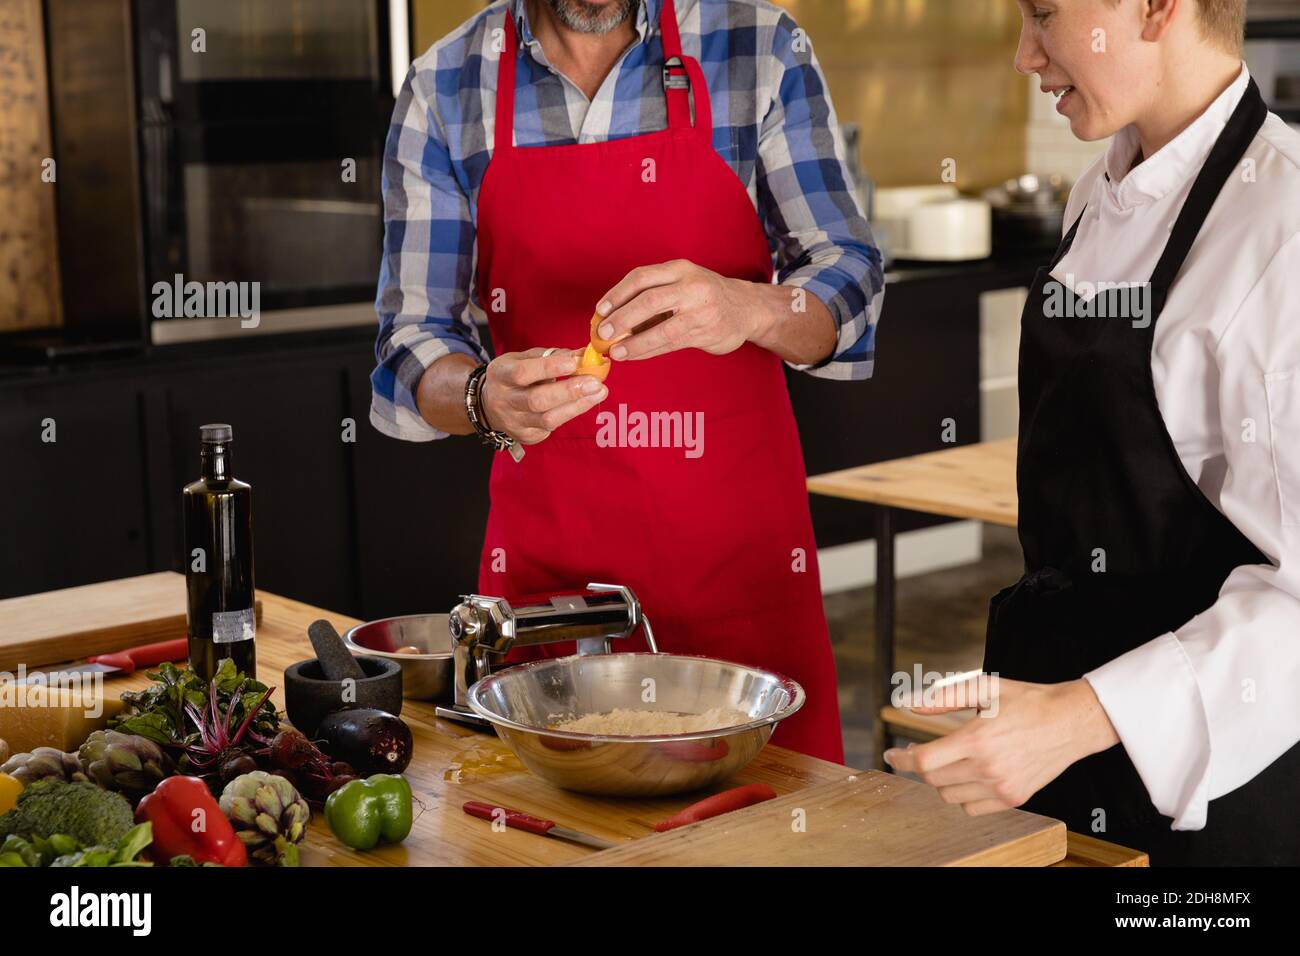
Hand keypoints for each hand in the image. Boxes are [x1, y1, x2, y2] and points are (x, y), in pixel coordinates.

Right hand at [480, 348, 606, 444]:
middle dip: (569, 391)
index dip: (550, 368)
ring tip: (599, 392)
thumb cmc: (514, 376)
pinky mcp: (527, 436)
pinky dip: (571, 413)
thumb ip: (552, 356)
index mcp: (501, 375)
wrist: (490, 406)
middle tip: (595, 382)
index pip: (523, 372)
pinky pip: (552, 427)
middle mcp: (505, 401)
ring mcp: (515, 422)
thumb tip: (583, 354)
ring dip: (577, 406)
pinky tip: (586, 402)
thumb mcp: (524, 359)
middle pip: (537, 400)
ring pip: (548, 419)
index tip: (575, 361)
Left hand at [594, 259, 766, 360]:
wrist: (747, 307)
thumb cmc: (705, 294)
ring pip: (661, 328)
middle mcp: (691, 286)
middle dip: (621, 318)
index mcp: (680, 269)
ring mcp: (700, 311)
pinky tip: (634, 355)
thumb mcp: (682, 282)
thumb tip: (612, 316)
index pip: (641, 278)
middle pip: (648, 301)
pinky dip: (648, 351)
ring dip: (634, 342)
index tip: (600, 310)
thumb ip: (652, 295)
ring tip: (616, 351)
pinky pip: (670, 344)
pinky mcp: (706, 332)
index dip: (617, 294)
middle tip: (603, 333)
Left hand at [884, 675, 1119, 815]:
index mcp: (977, 739)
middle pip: (932, 779)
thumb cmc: (1027, 700)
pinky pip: (971, 807)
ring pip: (949, 795)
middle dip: (918, 765)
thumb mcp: (984, 688)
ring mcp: (1002, 787)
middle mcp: (988, 768)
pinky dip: (963, 794)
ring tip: (951, 759)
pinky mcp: (1014, 798)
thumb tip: (911, 705)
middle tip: (917, 752)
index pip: (923, 760)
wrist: (1071, 722)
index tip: (891, 753)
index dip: (900, 758)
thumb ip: (944, 697)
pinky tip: (969, 775)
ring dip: (940, 779)